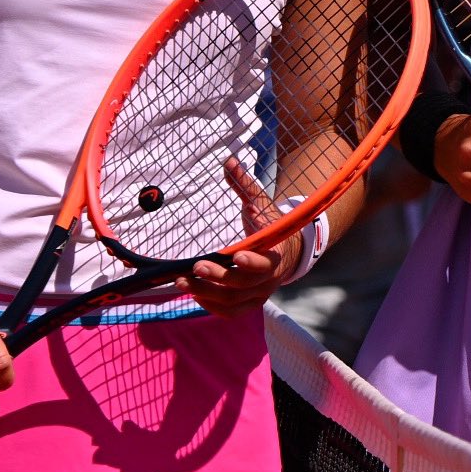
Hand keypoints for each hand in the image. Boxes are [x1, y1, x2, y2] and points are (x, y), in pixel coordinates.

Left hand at [181, 158, 300, 316]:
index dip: (252, 261)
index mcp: (277, 253)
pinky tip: (193, 294)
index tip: (235, 254)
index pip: (266, 262)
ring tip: (181, 282)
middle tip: (195, 267)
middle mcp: (269, 279)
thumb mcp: (261, 203)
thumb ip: (244, 184)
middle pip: (243, 284)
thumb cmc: (270, 224)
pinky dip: (211, 306)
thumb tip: (229, 160)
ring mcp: (259, 294)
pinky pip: (230, 311)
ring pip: (232, 301)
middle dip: (218, 276)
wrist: (288, 250)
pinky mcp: (249, 303)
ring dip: (206, 293)